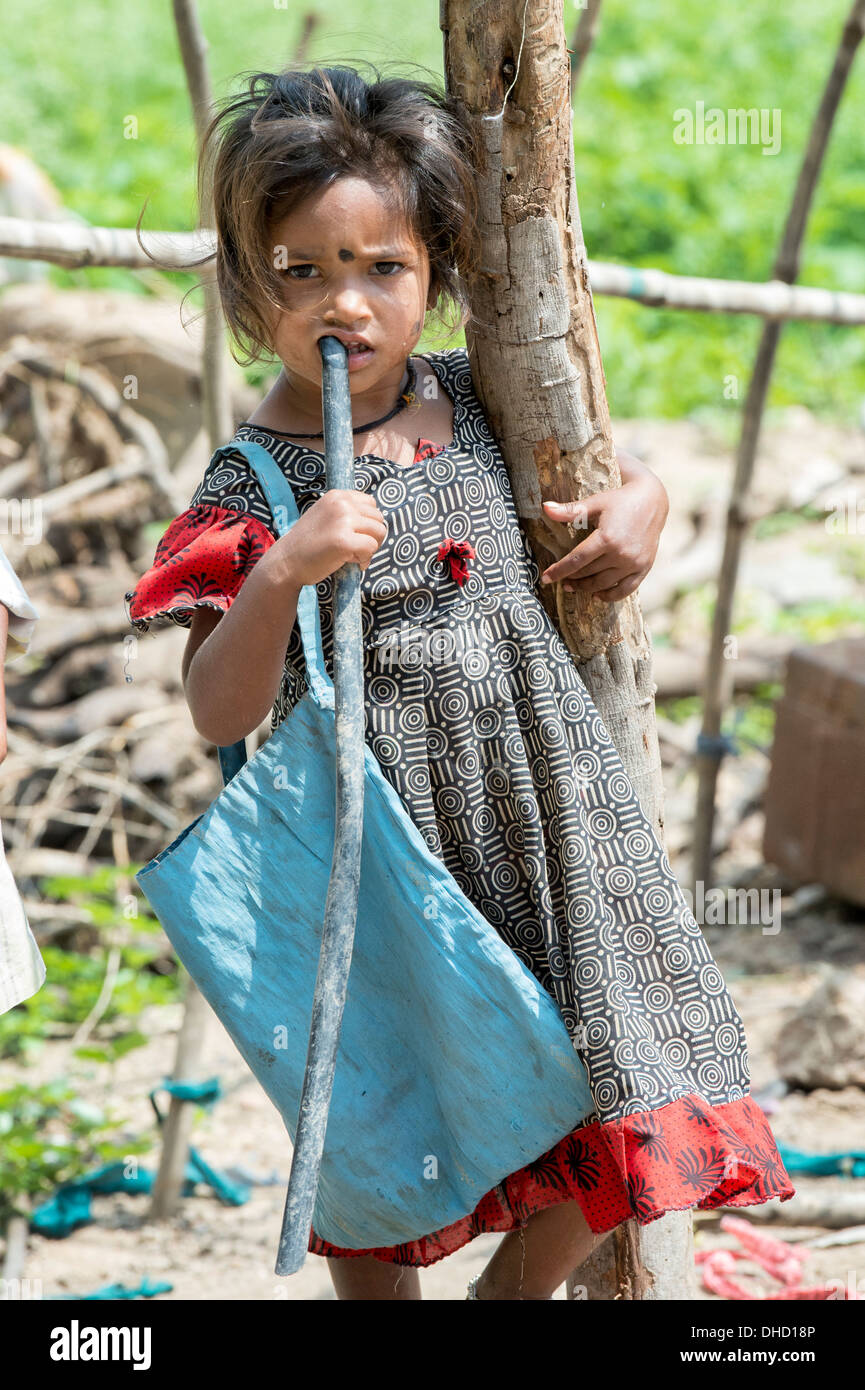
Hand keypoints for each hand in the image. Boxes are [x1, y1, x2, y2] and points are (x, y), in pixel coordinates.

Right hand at [275, 489, 387, 589]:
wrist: (286, 562)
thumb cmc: (307, 544)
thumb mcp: (325, 516)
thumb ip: (346, 513)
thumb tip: (376, 522)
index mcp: (337, 495)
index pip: (371, 503)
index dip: (367, 523)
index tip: (353, 535)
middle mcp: (341, 503)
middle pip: (378, 518)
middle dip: (371, 536)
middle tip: (354, 549)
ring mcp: (343, 520)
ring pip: (379, 532)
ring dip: (370, 547)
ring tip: (352, 555)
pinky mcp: (345, 540)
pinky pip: (371, 548)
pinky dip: (365, 559)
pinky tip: (350, 562)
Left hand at [539, 448, 668, 601]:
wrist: (652, 501)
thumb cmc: (620, 500)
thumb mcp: (595, 503)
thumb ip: (570, 510)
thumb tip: (545, 508)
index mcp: (607, 537)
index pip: (576, 560)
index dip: (559, 571)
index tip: (546, 578)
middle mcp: (621, 553)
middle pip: (589, 573)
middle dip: (571, 579)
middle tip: (561, 581)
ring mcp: (634, 563)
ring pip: (604, 584)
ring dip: (586, 588)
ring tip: (574, 586)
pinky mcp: (644, 567)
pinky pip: (625, 590)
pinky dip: (610, 596)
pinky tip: (597, 595)